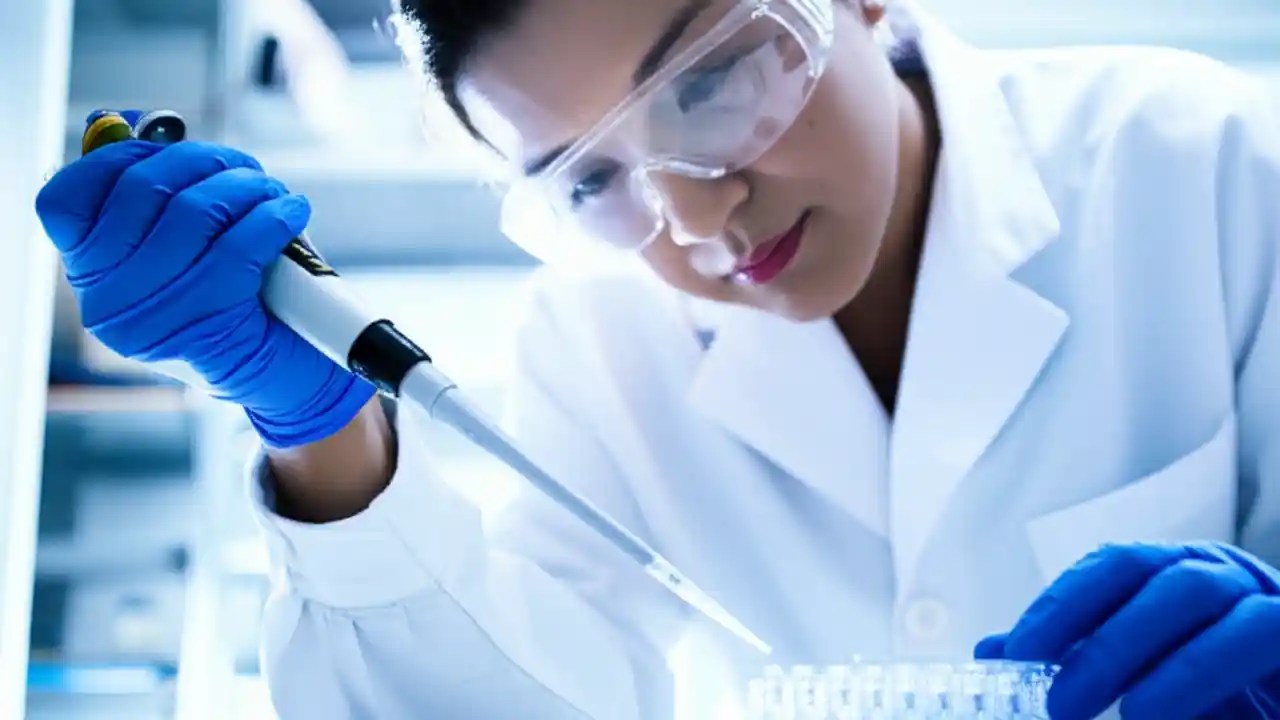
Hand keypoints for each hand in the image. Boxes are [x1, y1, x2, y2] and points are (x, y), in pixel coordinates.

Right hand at [36, 136, 373, 446]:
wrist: (290, 377)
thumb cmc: (242, 303)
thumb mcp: (189, 249)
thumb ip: (161, 197)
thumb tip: (142, 129)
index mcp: (92, 277)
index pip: (67, 201)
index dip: (119, 160)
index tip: (168, 148)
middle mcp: (108, 304)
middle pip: (143, 191)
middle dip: (204, 162)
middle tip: (243, 168)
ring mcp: (152, 323)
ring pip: (195, 213)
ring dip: (247, 187)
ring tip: (272, 192)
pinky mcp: (204, 331)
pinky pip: (238, 249)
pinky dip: (273, 218)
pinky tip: (290, 211)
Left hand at [976, 542, 1279, 718]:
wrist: (1272, 704)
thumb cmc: (1213, 694)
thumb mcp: (1137, 676)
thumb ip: (1073, 658)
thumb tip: (988, 650)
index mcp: (1168, 573)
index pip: (1108, 568)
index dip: (1061, 606)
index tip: (1016, 654)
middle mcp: (1216, 573)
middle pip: (1149, 575)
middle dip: (1100, 637)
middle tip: (1060, 703)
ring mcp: (1262, 598)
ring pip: (1202, 595)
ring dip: (1161, 659)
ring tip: (1135, 717)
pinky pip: (1262, 631)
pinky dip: (1209, 670)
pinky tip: (1163, 711)